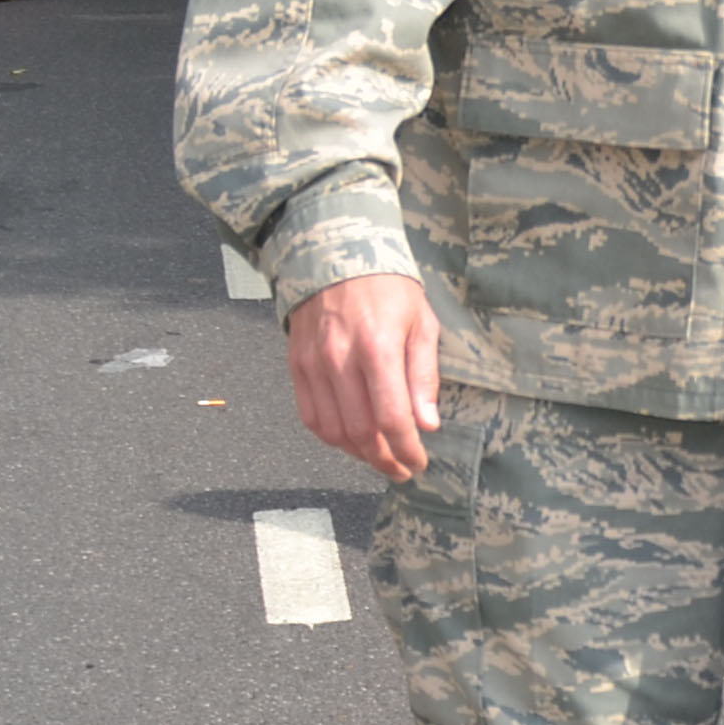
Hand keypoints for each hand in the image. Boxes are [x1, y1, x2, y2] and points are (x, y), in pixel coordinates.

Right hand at [287, 274, 443, 481]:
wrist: (337, 255)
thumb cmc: (388, 289)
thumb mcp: (422, 323)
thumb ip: (424, 376)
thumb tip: (427, 423)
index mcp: (377, 348)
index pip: (391, 418)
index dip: (406, 449)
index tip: (418, 462)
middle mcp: (340, 360)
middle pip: (360, 432)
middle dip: (383, 459)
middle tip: (401, 470)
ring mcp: (313, 365)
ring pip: (332, 431)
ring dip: (357, 454)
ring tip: (379, 458)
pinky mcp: (296, 365)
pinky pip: (310, 416)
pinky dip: (331, 437)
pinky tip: (351, 440)